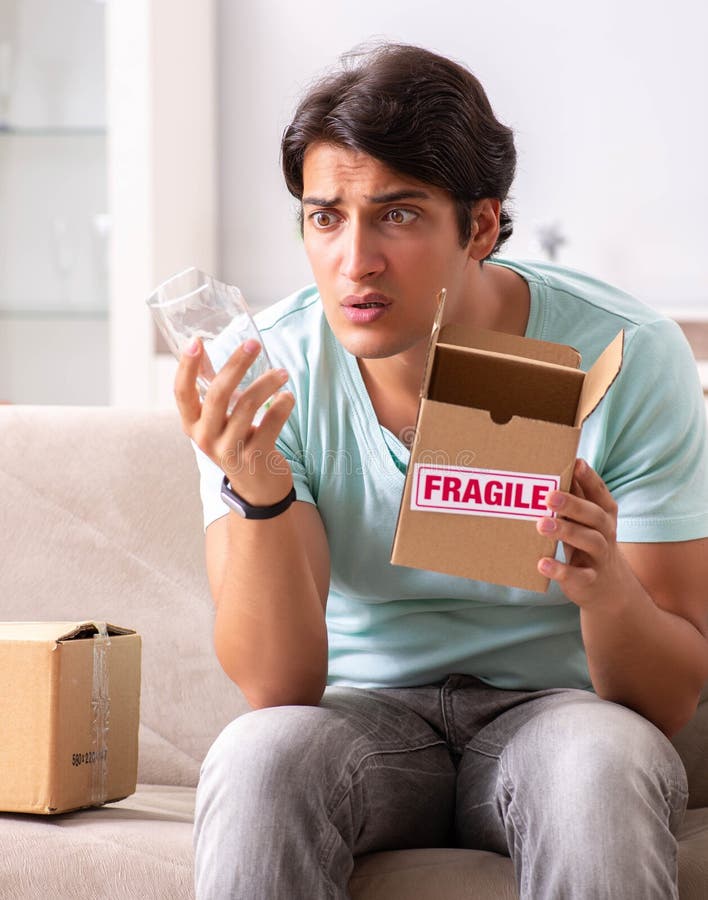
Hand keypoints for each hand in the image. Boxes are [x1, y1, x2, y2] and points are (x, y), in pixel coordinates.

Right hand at [174, 337, 295, 505]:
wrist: (257, 488)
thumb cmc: (236, 442)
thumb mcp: (217, 418)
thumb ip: (208, 385)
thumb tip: (196, 347)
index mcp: (192, 424)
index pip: (182, 392)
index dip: (186, 366)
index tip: (196, 341)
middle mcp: (205, 437)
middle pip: (217, 395)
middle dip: (236, 365)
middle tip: (253, 344)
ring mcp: (229, 450)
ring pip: (246, 407)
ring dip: (266, 384)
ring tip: (282, 373)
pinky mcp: (254, 458)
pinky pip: (269, 425)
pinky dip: (282, 407)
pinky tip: (288, 397)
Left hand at [536, 458, 635, 608]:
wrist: (608, 590)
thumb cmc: (587, 544)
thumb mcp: (584, 521)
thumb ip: (575, 498)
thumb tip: (555, 466)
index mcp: (603, 514)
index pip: (599, 493)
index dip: (589, 478)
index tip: (575, 463)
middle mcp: (605, 533)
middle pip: (594, 515)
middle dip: (573, 504)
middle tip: (549, 496)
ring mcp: (599, 557)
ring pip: (589, 541)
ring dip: (566, 531)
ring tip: (542, 524)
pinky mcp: (589, 580)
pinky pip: (578, 575)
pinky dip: (560, 570)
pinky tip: (542, 563)